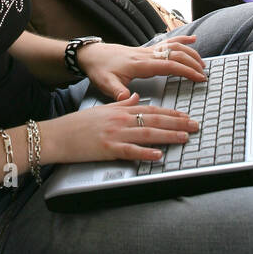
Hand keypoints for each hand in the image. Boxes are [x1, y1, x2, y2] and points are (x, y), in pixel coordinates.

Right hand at [39, 94, 198, 165]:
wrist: (58, 135)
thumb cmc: (78, 124)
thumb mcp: (102, 109)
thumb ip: (120, 104)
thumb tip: (134, 98)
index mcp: (121, 110)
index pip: (152, 109)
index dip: (172, 113)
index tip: (186, 115)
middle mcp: (121, 120)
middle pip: (155, 120)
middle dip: (177, 123)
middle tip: (195, 126)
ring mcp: (115, 134)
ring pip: (148, 133)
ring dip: (168, 136)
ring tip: (184, 138)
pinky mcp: (108, 149)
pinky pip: (130, 151)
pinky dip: (145, 153)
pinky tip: (157, 155)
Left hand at [77, 35, 206, 101]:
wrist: (92, 55)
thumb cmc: (100, 70)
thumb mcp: (105, 83)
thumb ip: (117, 93)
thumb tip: (128, 99)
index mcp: (140, 64)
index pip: (169, 65)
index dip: (186, 70)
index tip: (199, 77)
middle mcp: (147, 54)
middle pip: (176, 55)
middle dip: (193, 63)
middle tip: (205, 74)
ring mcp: (148, 50)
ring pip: (174, 47)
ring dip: (190, 53)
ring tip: (202, 63)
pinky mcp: (147, 50)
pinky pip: (167, 42)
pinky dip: (182, 40)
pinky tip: (193, 39)